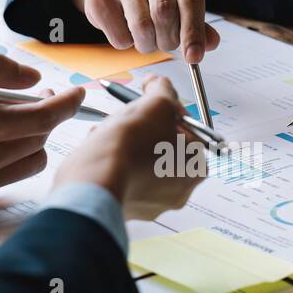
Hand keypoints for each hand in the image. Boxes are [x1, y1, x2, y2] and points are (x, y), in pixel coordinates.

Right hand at [0, 54, 83, 206]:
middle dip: (44, 115)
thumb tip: (35, 79)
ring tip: (8, 119)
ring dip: (30, 138)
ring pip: (29, 160)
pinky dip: (8, 158)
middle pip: (40, 138)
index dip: (67, 104)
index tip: (80, 93)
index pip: (43, 117)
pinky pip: (7, 177)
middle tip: (32, 96)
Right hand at [53, 75, 207, 220]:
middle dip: (144, 129)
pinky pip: (124, 176)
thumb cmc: (131, 145)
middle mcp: (180, 190)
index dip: (166, 112)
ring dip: (126, 143)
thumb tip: (159, 84)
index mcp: (196, 167)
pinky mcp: (127, 208)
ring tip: (111, 135)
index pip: (187, 130)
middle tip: (129, 119)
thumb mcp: (157, 102)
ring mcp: (153, 203)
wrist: (95, 179)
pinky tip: (103, 153)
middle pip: (163, 146)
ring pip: (141, 160)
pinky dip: (114, 163)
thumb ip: (163, 89)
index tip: (150, 104)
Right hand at [66, 0, 220, 62]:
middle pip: (165, 12)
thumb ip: (198, 24)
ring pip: (142, 26)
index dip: (193, 32)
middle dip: (170, 39)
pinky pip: (120, 36)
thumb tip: (211, 44)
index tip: (194, 57)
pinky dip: (128, 44)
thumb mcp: (183, 4)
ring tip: (149, 40)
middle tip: (168, 44)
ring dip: (149, 44)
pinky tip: (128, 31)